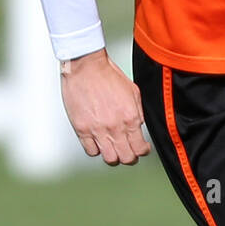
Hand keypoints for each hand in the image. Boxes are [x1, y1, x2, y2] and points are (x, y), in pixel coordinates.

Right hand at [60, 48, 151, 164]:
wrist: (86, 67)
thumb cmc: (107, 75)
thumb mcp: (133, 92)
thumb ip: (138, 112)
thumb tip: (139, 126)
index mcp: (130, 118)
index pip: (140, 148)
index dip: (142, 151)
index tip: (141, 149)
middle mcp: (115, 127)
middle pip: (126, 158)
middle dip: (129, 156)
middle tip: (128, 151)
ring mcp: (98, 130)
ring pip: (109, 158)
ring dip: (113, 155)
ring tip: (113, 148)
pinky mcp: (82, 129)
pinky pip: (91, 151)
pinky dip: (96, 149)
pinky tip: (98, 142)